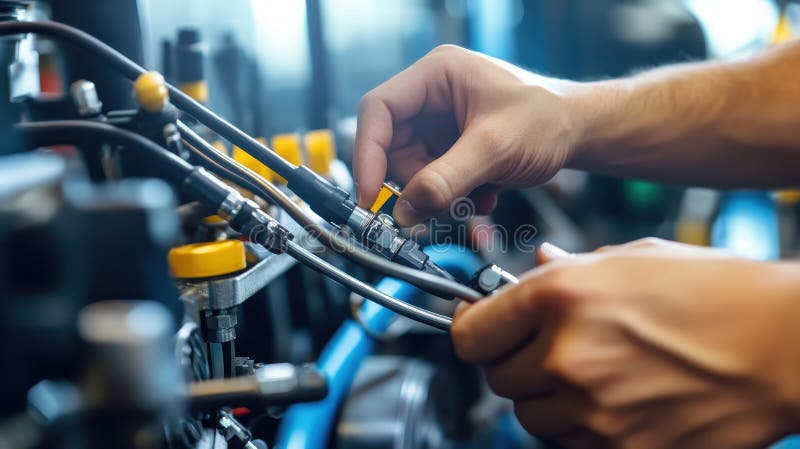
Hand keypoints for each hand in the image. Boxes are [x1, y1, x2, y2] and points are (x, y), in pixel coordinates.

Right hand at [354, 45, 584, 225]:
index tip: (370, 195)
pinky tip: (485, 194)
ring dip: (440, 195)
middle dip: (415, 183)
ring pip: (413, 171)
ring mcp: (441, 125)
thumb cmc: (549, 118)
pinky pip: (433, 181)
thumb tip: (405, 210)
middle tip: (438, 205)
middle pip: (393, 148)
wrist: (581, 133)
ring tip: (477, 197)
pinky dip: (454, 197)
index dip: (368, 153)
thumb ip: (446, 180)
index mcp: (435, 75)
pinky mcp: (452, 149)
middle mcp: (432, 98)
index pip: (378, 110)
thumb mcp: (494, 148)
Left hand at [452, 238, 799, 448]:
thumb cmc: (718, 292)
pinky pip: (571, 444)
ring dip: (547, 398)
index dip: (471, 330)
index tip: (479, 328)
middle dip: (514, 362)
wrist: (785, 344)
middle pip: (497, 379)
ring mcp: (593, 411)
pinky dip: (581, 426)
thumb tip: (535, 264)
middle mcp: (566, 356)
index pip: (469, 334)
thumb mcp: (632, 259)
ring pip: (531, 418)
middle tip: (546, 347)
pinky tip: (616, 399)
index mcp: (560, 297)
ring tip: (591, 372)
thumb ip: (568, 268)